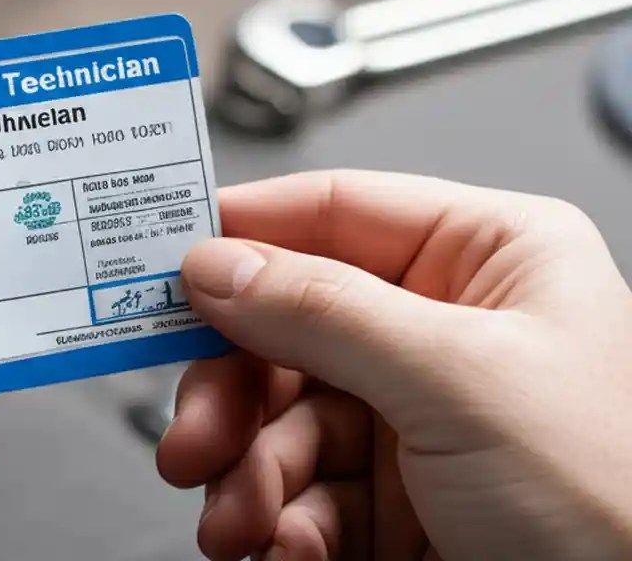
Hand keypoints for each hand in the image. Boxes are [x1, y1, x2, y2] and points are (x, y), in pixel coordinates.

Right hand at [158, 171, 631, 560]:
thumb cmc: (623, 496)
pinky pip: (301, 492)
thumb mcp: (461, 380)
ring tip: (238, 517)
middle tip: (193, 433)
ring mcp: (416, 420)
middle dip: (232, 392)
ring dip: (246, 473)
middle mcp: (444, 333)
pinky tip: (282, 546)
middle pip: (287, 329)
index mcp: (486, 262)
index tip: (156, 261)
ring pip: (281, 420)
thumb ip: (326, 309)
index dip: (241, 234)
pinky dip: (277, 523)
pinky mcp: (398, 501)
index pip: (333, 214)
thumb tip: (219, 263)